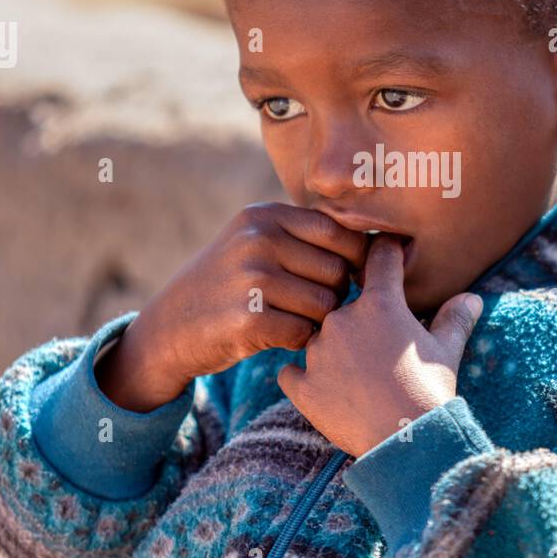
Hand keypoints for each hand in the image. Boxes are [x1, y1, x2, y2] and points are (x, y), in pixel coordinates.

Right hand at [94, 203, 369, 411]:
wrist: (169, 328)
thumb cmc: (230, 286)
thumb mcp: (256, 243)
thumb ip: (306, 237)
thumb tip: (387, 243)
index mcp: (266, 216)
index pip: (340, 234)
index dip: (354, 263)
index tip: (344, 280)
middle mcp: (258, 239)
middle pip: (337, 273)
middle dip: (332, 296)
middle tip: (304, 306)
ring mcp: (250, 278)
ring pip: (325, 306)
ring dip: (315, 321)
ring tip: (286, 318)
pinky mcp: (247, 319)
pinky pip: (304, 333)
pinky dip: (296, 341)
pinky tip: (273, 335)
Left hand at [276, 234, 482, 456]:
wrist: (408, 443)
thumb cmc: (431, 393)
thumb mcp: (447, 352)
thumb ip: (455, 318)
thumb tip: (473, 297)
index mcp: (381, 303)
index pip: (380, 257)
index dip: (386, 253)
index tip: (388, 255)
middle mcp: (342, 319)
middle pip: (345, 304)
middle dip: (360, 321)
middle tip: (379, 351)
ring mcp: (317, 352)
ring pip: (318, 338)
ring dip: (333, 351)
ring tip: (358, 378)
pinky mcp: (302, 386)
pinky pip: (292, 373)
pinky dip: (304, 379)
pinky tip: (327, 392)